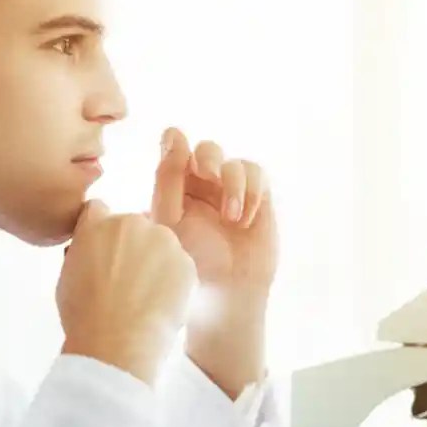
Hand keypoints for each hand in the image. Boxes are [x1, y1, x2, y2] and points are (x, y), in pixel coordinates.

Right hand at [57, 200, 196, 385]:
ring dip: (155, 263)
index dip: (101, 232)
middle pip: (135, 228)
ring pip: (161, 246)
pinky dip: (174, 283)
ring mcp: (164, 241)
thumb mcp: (66, 275)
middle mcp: (132, 223)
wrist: (116, 344)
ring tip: (143, 298)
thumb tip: (91, 249)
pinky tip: (159, 305)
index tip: (103, 252)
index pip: (99, 210)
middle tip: (125, 281)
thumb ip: (82, 251)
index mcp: (97, 222)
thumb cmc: (85, 316)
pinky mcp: (187, 263)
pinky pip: (180, 267)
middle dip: (131, 247)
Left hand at [152, 128, 278, 294]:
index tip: (176, 147)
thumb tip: (175, 133)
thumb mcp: (169, 220)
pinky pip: (257, 174)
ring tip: (231, 219)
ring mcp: (232, 191)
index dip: (175, 142)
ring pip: (234, 163)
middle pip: (207, 149)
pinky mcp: (258, 197)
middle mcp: (204, 186)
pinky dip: (250, 194)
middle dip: (208, 158)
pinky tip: (244, 221)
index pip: (173, 149)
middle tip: (207, 174)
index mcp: (175, 188)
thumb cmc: (191, 262)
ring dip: (233, 185)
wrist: (226, 294)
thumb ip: (168, 178)